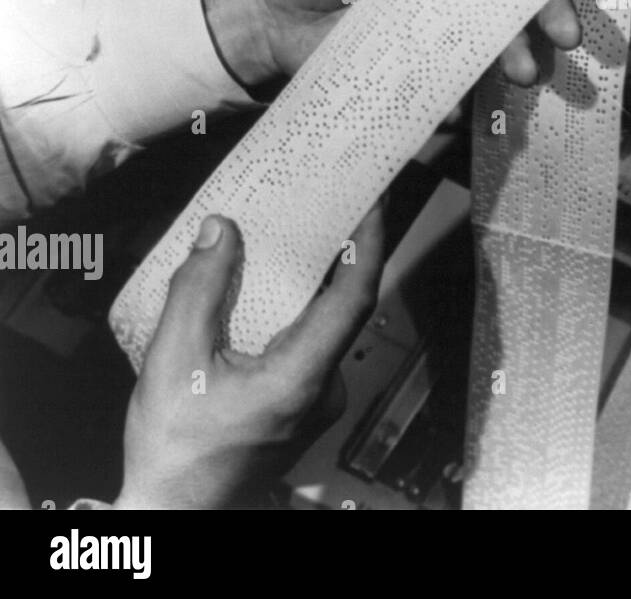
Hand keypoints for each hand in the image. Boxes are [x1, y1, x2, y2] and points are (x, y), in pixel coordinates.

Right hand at [115, 209, 382, 508]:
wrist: (175, 514)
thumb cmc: (174, 453)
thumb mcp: (173, 362)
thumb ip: (198, 290)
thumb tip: (221, 232)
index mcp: (301, 378)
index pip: (355, 297)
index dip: (368, 244)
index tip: (372, 201)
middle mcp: (322, 390)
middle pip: (344, 305)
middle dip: (339, 251)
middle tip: (330, 202)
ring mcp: (317, 402)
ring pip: (326, 326)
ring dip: (314, 282)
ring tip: (298, 234)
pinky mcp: (304, 407)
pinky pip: (311, 345)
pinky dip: (297, 311)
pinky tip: (269, 291)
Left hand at [203, 0, 625, 87]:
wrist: (262, 16)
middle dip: (555, 10)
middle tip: (566, 32)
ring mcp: (444, 23)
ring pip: (503, 36)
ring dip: (523, 52)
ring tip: (523, 71)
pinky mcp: (426, 63)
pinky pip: (466, 75)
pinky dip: (481, 88)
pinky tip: (483, 99)